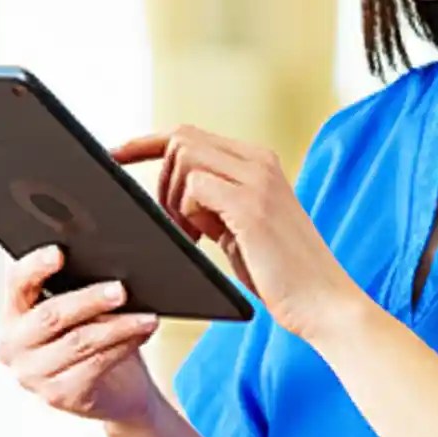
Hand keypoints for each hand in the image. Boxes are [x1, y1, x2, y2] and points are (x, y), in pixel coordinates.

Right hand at [0, 246, 163, 425]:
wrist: (115, 393)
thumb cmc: (93, 338)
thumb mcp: (81, 310)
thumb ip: (77, 287)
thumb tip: (105, 266)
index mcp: (14, 314)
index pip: (17, 283)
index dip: (36, 265)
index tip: (59, 252)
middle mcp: (14, 346)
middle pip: (50, 315)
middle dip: (89, 299)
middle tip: (121, 289)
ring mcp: (33, 374)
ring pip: (79, 341)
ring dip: (118, 325)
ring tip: (145, 316)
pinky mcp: (58, 395)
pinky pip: (95, 364)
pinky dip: (123, 346)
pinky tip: (141, 334)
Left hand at [112, 125, 361, 339]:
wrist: (323, 302)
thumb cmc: (279, 272)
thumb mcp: (239, 226)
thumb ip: (212, 201)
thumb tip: (169, 191)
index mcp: (257, 161)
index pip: (188, 134)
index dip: (145, 143)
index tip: (114, 155)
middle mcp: (258, 160)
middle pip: (180, 139)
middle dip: (161, 180)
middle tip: (177, 224)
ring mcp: (257, 179)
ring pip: (183, 156)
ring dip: (173, 198)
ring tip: (195, 235)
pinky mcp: (251, 205)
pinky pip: (194, 186)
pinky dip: (184, 213)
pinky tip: (200, 241)